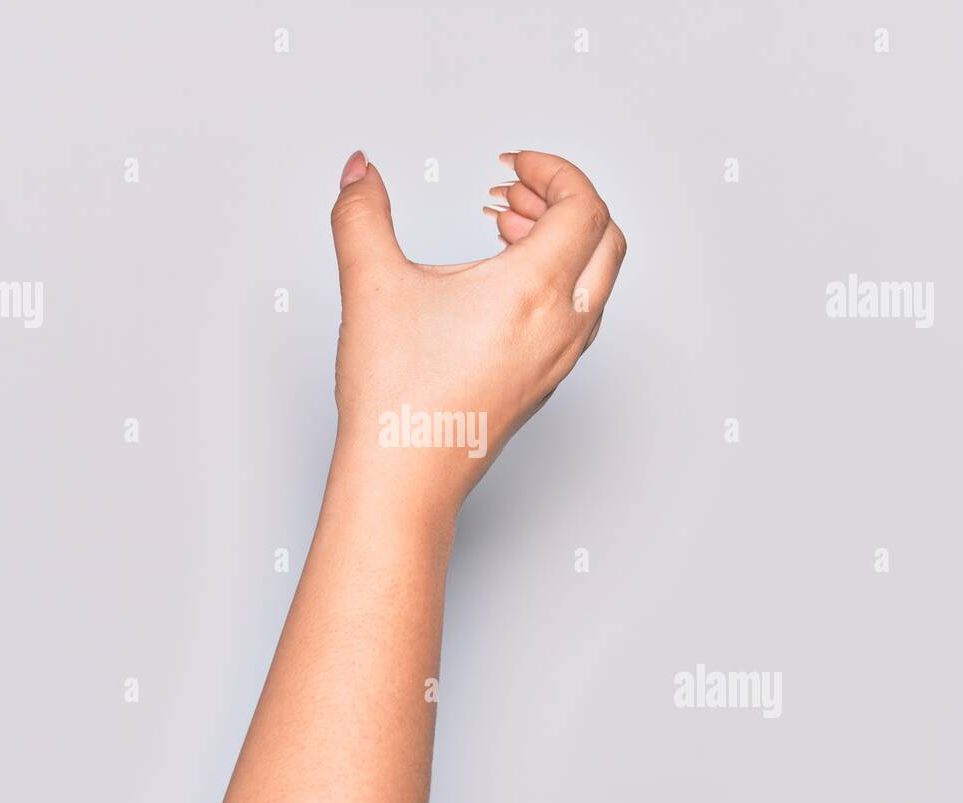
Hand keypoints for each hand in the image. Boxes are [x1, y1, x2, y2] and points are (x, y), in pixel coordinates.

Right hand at [328, 149, 626, 512]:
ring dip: (559, 239)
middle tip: (510, 189)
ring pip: (595, 279)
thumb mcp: (371, 285)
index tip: (512, 163)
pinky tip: (499, 283)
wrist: (404, 479)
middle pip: (604, 237)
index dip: (553, 170)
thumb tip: (358, 170)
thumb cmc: (397, 396)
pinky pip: (576, 314)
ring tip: (500, 226)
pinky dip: (554, 280)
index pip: (584, 206)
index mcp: (535, 291)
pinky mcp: (546, 382)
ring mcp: (560, 359)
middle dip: (562, 199)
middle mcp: (563, 326)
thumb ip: (361, 213)